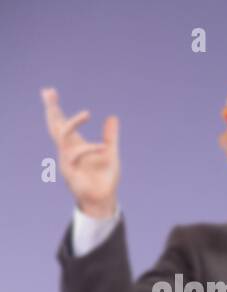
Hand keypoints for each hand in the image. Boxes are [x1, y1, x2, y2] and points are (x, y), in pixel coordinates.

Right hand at [41, 88, 119, 218]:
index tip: (49, 91)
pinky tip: (103, 147)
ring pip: (62, 136)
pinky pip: (75, 155)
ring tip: (87, 113)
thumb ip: (110, 136)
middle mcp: (67, 150)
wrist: (103, 199)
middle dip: (51, 109)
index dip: (54, 108)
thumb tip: (113, 117)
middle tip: (48, 92)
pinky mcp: (70, 171)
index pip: (61, 123)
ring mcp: (66, 160)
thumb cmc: (105, 178)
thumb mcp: (111, 153)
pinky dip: (89, 149)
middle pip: (54, 125)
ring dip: (73, 123)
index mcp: (75, 145)